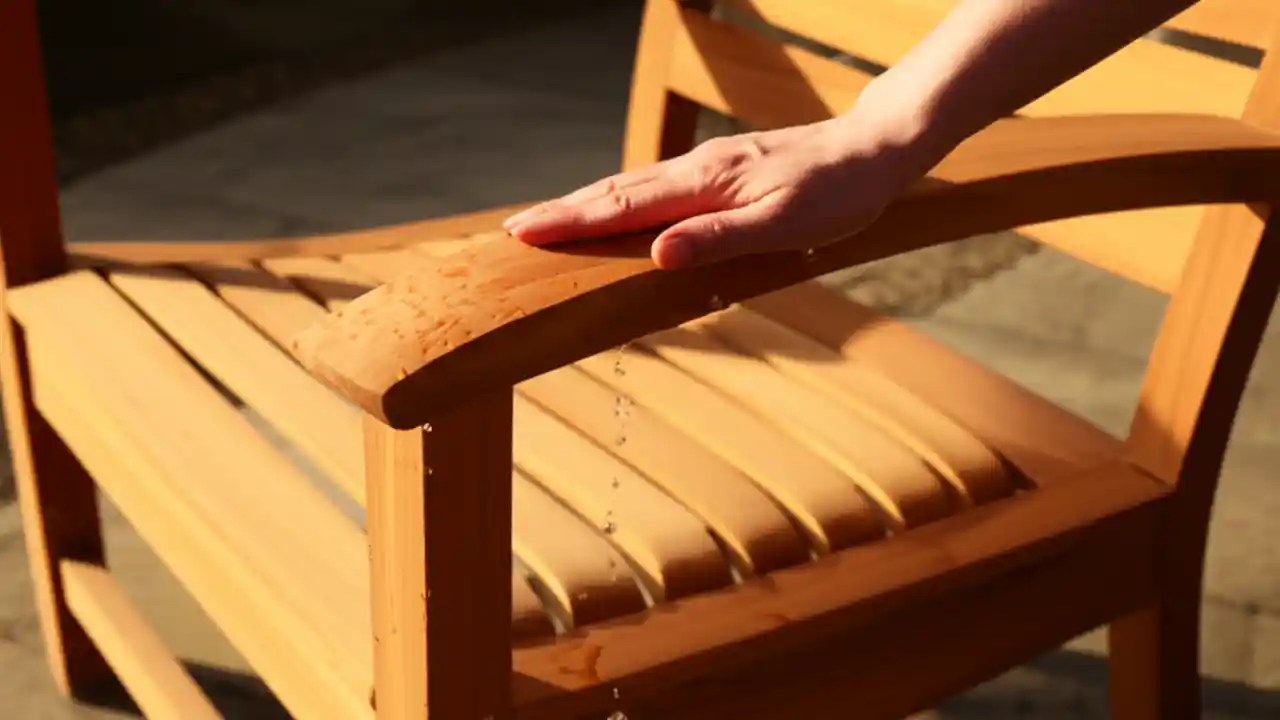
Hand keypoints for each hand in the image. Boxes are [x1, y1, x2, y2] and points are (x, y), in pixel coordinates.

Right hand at [503, 109, 934, 269]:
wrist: (873, 151)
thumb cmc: (837, 195)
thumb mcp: (785, 226)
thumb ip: (720, 239)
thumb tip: (656, 254)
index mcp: (704, 184)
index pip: (623, 206)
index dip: (571, 222)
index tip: (524, 234)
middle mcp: (696, 170)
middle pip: (615, 191)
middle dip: (563, 212)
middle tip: (514, 232)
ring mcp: (706, 168)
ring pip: (632, 186)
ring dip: (586, 204)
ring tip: (548, 222)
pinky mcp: (718, 172)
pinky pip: (655, 187)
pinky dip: (620, 199)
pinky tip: (615, 209)